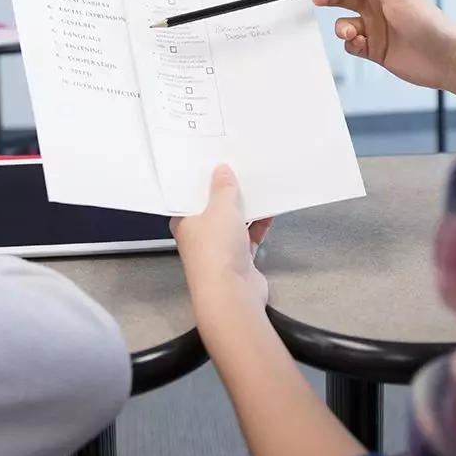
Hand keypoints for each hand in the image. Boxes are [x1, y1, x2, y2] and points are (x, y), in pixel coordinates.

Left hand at [171, 166, 273, 314]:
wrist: (232, 294)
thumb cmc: (216, 248)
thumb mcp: (220, 209)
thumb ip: (223, 188)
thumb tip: (221, 170)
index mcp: (184, 222)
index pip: (189, 197)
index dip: (200, 181)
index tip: (213, 162)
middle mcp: (199, 236)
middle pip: (213, 209)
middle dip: (226, 192)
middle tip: (240, 168)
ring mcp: (219, 249)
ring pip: (233, 222)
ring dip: (245, 208)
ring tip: (258, 184)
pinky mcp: (239, 260)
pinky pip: (249, 236)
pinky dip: (259, 225)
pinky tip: (270, 210)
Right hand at [307, 0, 455, 102]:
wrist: (443, 56)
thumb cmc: (426, 21)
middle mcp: (377, 8)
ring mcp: (375, 30)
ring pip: (344, 25)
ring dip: (342, 28)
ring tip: (352, 32)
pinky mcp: (375, 50)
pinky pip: (351, 45)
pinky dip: (351, 44)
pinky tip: (361, 44)